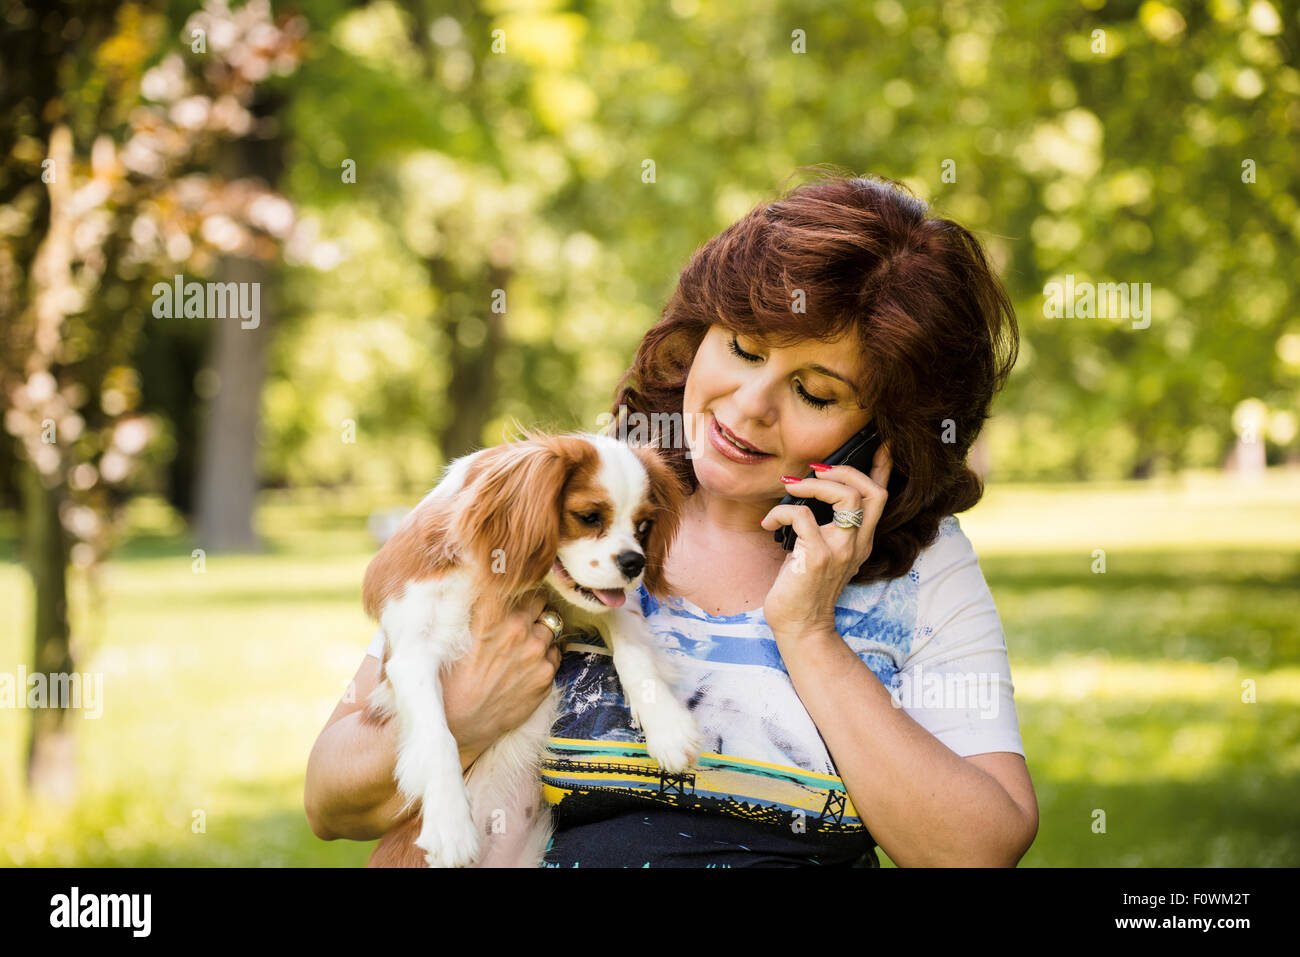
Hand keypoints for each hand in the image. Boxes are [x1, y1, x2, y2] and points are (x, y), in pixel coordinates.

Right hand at [442, 590, 562, 759]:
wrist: (458, 723)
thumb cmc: (449, 677)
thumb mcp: (456, 633)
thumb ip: (482, 606)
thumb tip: (494, 582)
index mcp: (494, 614)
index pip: (524, 584)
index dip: (522, 588)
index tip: (519, 593)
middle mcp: (519, 629)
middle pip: (544, 603)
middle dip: (535, 608)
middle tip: (523, 619)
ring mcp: (537, 653)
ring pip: (553, 628)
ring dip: (542, 632)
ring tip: (523, 646)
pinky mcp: (547, 676)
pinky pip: (556, 653)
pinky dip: (546, 655)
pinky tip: (527, 665)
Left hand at [758, 443, 892, 645]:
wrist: (800, 627)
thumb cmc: (803, 588)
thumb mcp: (818, 552)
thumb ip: (822, 527)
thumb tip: (805, 495)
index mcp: (860, 540)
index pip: (880, 498)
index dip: (882, 468)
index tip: (881, 445)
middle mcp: (857, 543)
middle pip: (872, 491)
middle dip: (845, 470)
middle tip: (816, 471)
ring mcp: (840, 550)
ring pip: (846, 497)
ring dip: (815, 485)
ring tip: (792, 488)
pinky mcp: (817, 557)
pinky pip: (803, 516)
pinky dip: (781, 512)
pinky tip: (768, 523)